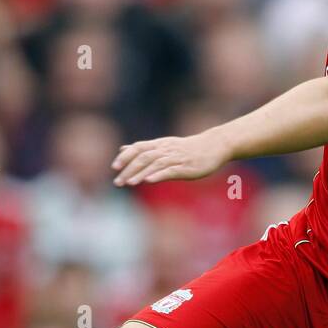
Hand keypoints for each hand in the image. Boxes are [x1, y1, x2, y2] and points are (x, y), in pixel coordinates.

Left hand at [112, 128, 230, 186]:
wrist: (213, 146)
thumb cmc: (188, 148)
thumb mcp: (164, 146)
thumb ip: (143, 149)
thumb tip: (123, 149)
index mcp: (159, 145)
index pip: (138, 148)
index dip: (125, 157)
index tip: (114, 167)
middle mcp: (165, 150)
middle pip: (143, 157)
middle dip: (128, 169)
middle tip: (117, 182)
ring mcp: (176, 158)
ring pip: (154, 164)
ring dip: (140, 173)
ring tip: (129, 183)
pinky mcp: (186, 167)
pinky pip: (170, 170)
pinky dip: (158, 175)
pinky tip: (149, 181)